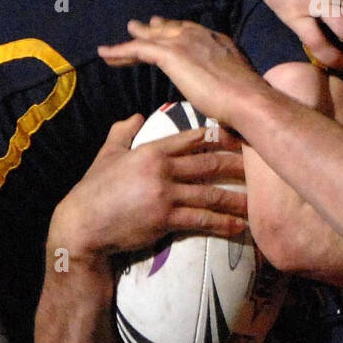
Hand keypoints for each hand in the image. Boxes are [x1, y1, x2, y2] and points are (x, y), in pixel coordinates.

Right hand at [51, 112, 247, 263]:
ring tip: (259, 201)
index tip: (240, 136)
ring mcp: (165, 195)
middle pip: (209, 163)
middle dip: (237, 164)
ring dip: (237, 198)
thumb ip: (122, 133)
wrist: (81, 226)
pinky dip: (223, 224)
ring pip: (210, 193)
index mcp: (151, 151)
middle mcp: (162, 170)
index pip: (192, 138)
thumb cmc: (92, 191)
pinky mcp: (165, 220)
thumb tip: (135, 116)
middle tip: (260, 164)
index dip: (219, 136)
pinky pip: (202, 220)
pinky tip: (240, 227)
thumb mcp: (106, 156)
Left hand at [99, 17, 260, 127]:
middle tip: (142, 26)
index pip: (190, 33)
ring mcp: (184, 42)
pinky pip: (138, 48)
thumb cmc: (247, 100)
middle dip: (155, 28)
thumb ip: (225, 81)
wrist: (247, 98)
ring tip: (119, 37)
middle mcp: (199, 36)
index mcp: (216, 41)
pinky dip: (120, 50)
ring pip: (151, 37)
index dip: (175, 33)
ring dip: (134, 37)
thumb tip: (224, 93)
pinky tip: (105, 52)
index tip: (166, 33)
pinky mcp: (171, 54)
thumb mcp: (236, 83)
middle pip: (169, 29)